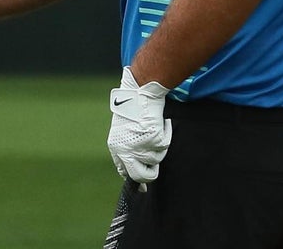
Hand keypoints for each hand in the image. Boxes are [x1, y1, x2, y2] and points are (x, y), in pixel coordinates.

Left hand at [107, 67, 171, 189]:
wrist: (139, 95)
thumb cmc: (132, 113)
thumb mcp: (123, 134)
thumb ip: (128, 154)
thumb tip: (141, 185)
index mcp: (116, 148)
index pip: (125, 171)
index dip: (136, 178)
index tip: (143, 187)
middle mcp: (126, 150)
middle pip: (141, 176)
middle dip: (150, 175)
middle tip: (154, 169)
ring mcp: (141, 146)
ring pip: (156, 159)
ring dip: (157, 147)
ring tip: (152, 131)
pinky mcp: (154, 141)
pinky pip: (165, 145)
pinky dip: (166, 134)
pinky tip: (160, 123)